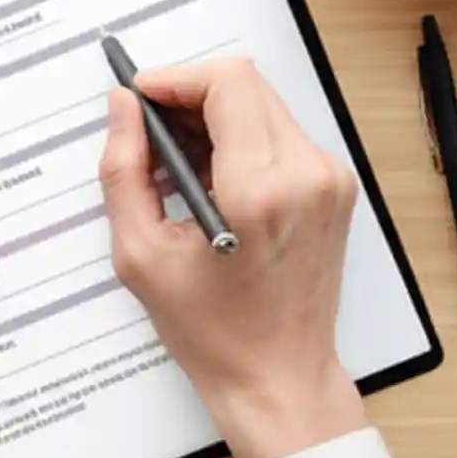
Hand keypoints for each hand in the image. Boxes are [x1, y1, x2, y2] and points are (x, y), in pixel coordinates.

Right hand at [98, 59, 365, 457]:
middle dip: (190, 96)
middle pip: (245, 86)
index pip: (226, 84)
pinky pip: (280, 136)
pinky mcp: (334, 188)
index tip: (140, 96)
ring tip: (177, 167)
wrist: (278, 378)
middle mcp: (306, 175)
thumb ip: (124, 171)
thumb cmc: (215, 333)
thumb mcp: (142, 255)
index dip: (175, 79)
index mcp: (261, 190)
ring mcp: (328, 180)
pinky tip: (210, 182)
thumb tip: (122, 110)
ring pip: (263, 106)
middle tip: (149, 131)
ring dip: (215, 119)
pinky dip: (240, 142)